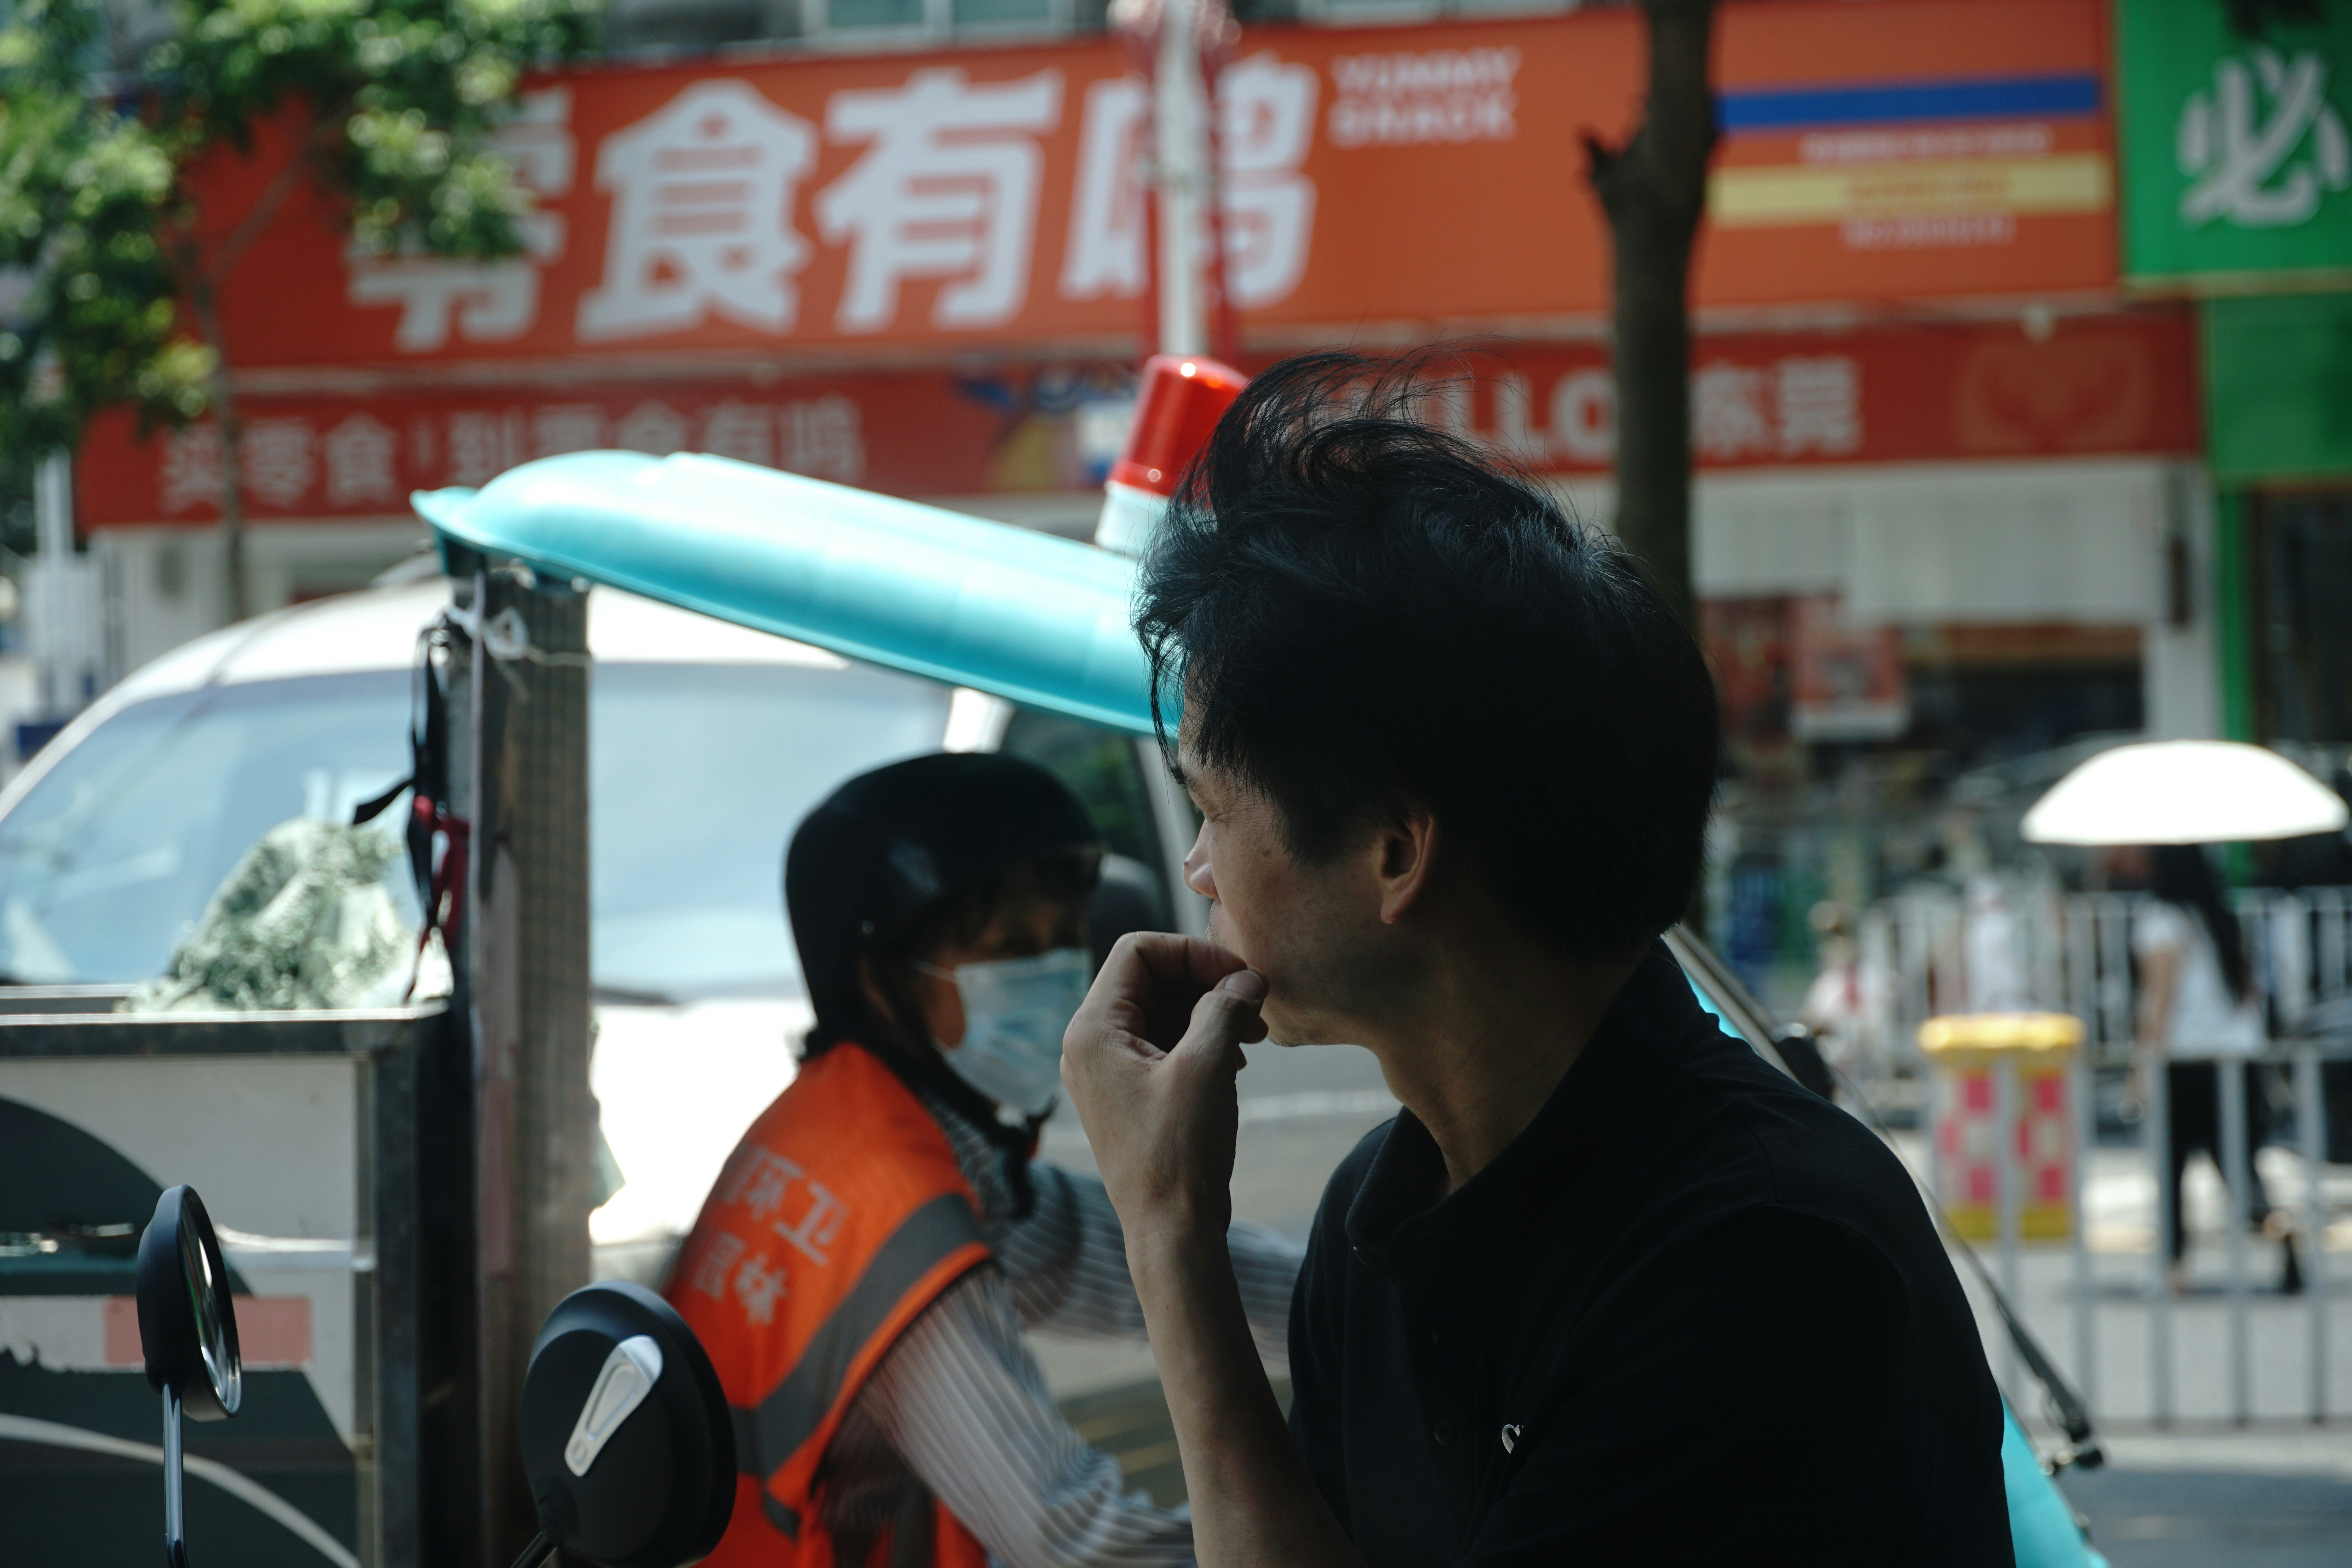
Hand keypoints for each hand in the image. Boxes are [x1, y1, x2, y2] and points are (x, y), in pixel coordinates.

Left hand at [1061, 932, 1268, 1243]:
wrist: (1171, 1229)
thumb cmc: (1181, 1152)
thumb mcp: (1209, 1066)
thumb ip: (1225, 1008)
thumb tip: (1246, 978)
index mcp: (1092, 1030)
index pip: (1138, 951)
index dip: (1193, 952)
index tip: (1239, 976)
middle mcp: (1089, 1045)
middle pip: (1150, 979)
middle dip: (1205, 983)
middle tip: (1255, 1005)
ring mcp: (1106, 1071)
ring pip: (1160, 1011)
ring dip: (1208, 1012)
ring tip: (1253, 1035)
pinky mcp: (1128, 1093)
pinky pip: (1162, 1044)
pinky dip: (1200, 1041)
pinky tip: (1236, 1061)